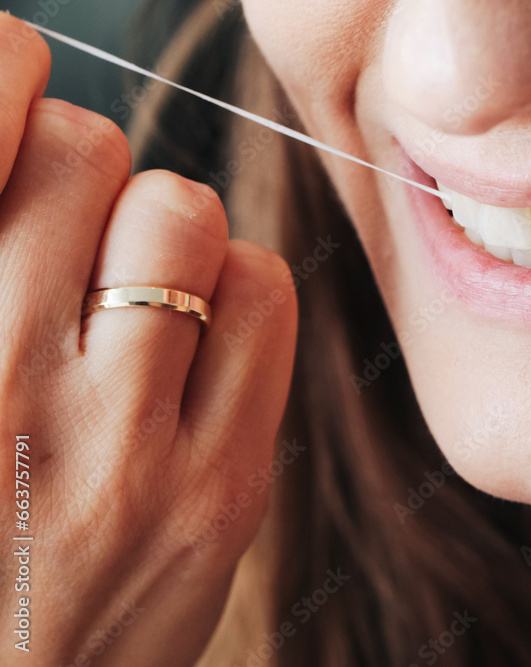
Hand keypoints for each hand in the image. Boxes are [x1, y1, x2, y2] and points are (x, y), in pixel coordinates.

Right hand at [0, 16, 296, 665]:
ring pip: (182, 210)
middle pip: (89, 149)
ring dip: (163, 228)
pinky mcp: (217, 489)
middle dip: (83, 170)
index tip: (19, 92)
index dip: (8, 74)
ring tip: (134, 287)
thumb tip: (27, 145)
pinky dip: (237, 286)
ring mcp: (118, 441)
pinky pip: (263, 294)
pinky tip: (199, 331)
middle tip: (69, 231)